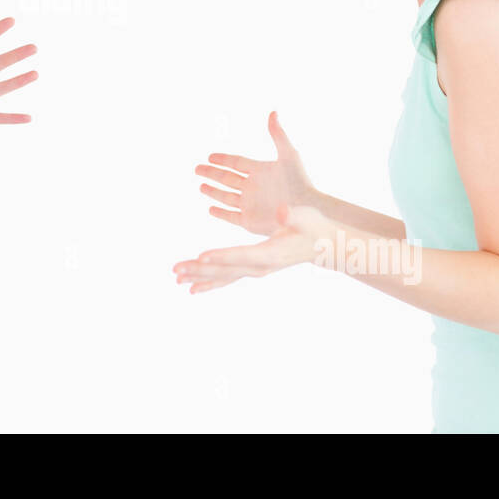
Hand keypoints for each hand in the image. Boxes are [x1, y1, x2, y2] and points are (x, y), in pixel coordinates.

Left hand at [172, 201, 333, 293]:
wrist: (322, 245)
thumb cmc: (313, 227)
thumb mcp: (305, 217)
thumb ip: (292, 214)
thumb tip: (281, 211)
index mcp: (270, 253)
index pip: (242, 255)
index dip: (222, 256)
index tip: (201, 257)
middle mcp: (260, 266)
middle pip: (226, 269)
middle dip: (200, 269)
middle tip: (176, 270)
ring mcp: (255, 269)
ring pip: (224, 275)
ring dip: (199, 276)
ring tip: (177, 278)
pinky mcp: (252, 267)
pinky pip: (227, 277)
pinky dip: (210, 281)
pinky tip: (193, 286)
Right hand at [194, 111, 318, 235]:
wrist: (306, 209)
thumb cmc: (300, 182)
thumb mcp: (289, 154)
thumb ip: (278, 134)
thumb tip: (273, 112)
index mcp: (260, 171)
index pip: (236, 163)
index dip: (223, 159)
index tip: (209, 156)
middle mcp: (253, 187)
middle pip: (227, 179)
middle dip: (212, 174)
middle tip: (197, 169)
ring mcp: (250, 204)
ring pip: (226, 196)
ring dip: (213, 191)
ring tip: (201, 186)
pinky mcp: (249, 221)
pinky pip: (230, 216)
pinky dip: (220, 213)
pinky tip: (210, 209)